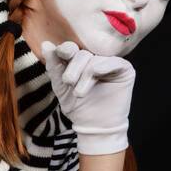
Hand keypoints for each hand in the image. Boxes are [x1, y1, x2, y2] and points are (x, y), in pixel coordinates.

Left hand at [40, 40, 134, 154]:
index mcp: (79, 60)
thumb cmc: (77, 107)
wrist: (94, 126)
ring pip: (96, 59)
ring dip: (85, 75)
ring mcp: (110, 63)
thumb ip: (54, 66)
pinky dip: (105, 66)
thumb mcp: (60, 86)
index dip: (65, 49)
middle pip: (82, 54)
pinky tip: (97, 72)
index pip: (72, 49)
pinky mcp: (125, 70)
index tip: (61, 53)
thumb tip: (45, 44)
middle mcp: (96, 58)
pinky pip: (115, 62)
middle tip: (68, 81)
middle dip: (73, 67)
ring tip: (80, 93)